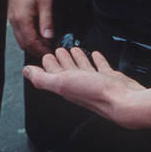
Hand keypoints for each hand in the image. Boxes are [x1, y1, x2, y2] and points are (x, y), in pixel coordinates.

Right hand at [8, 0, 54, 55]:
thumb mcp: (46, 3)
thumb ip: (47, 21)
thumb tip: (49, 36)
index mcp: (22, 19)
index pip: (31, 42)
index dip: (41, 50)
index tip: (50, 53)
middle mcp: (15, 21)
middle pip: (24, 44)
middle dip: (37, 51)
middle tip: (49, 52)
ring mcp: (12, 20)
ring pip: (21, 40)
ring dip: (32, 46)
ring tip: (45, 45)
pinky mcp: (13, 17)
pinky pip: (19, 33)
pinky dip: (28, 38)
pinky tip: (37, 36)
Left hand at [23, 47, 145, 127]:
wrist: (124, 101)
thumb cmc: (95, 93)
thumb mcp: (62, 83)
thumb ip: (43, 78)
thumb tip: (26, 72)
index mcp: (67, 86)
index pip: (54, 74)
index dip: (48, 65)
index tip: (45, 55)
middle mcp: (80, 85)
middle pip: (67, 70)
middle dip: (62, 60)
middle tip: (58, 50)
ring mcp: (95, 82)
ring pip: (83, 68)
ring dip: (78, 58)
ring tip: (74, 49)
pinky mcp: (110, 79)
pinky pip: (101, 67)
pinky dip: (97, 60)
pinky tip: (96, 54)